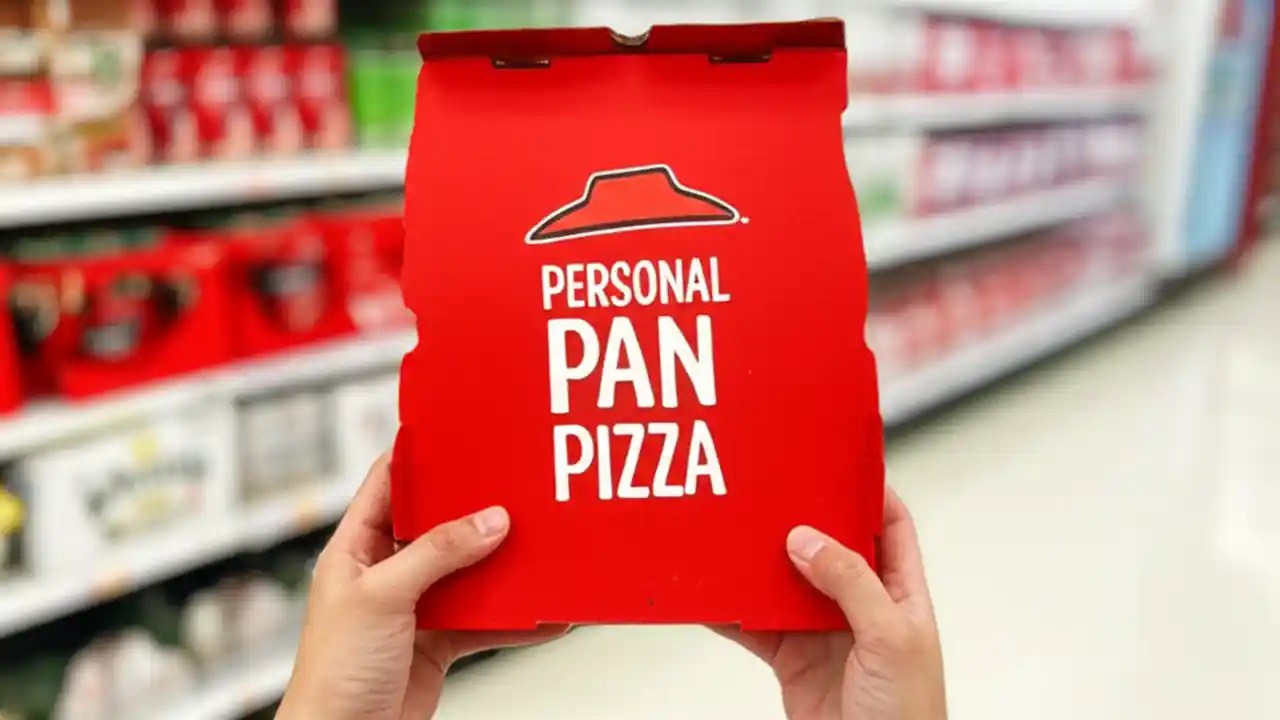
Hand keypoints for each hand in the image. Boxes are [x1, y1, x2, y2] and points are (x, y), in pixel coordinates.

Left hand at [277, 454, 566, 719]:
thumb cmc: (332, 675)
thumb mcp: (382, 598)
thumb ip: (437, 555)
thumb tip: (487, 520)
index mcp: (355, 547)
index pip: (387, 483)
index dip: (419, 455)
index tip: (458, 433)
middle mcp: (385, 571)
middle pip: (438, 525)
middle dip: (476, 508)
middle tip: (515, 486)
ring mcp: (414, 606)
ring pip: (467, 571)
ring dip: (501, 563)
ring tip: (538, 544)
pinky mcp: (437, 640)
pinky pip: (483, 619)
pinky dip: (513, 616)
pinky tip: (541, 611)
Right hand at [717, 488, 945, 719]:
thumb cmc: (910, 718)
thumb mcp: (890, 637)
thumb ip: (851, 582)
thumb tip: (807, 538)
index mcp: (901, 594)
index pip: (890, 525)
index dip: (868, 490)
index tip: (836, 459)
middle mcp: (861, 607)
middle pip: (828, 546)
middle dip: (800, 518)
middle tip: (770, 489)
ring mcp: (824, 633)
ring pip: (785, 583)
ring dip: (759, 562)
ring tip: (733, 533)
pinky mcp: (792, 661)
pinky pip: (756, 627)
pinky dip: (732, 611)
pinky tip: (712, 593)